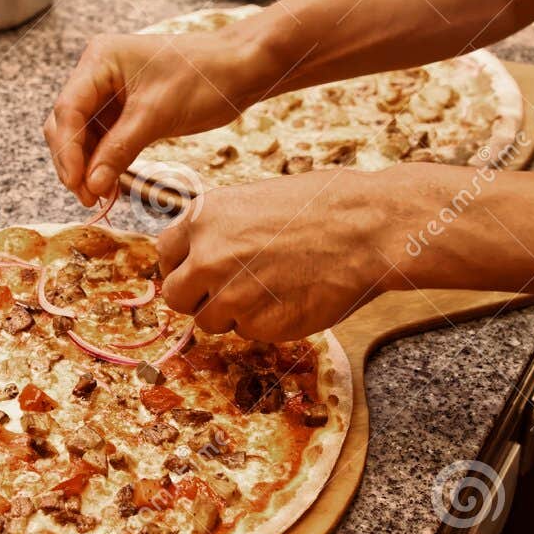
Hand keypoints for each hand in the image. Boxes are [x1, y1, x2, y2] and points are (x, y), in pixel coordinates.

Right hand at [44, 29, 266, 205]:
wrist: (240, 70)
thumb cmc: (204, 77)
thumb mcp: (157, 114)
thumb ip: (119, 149)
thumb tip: (91, 184)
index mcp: (100, 60)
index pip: (68, 109)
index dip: (67, 150)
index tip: (75, 183)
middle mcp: (97, 73)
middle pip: (67, 123)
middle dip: (73, 161)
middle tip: (87, 197)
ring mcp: (108, 92)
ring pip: (81, 136)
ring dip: (86, 167)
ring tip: (99, 196)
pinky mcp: (123, 111)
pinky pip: (101, 141)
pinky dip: (102, 163)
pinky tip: (108, 185)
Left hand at [157, 172, 400, 342]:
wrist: (368, 228)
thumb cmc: (321, 206)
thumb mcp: (254, 201)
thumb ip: (219, 230)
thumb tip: (196, 256)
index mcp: (203, 217)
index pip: (165, 254)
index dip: (183, 266)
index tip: (199, 271)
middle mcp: (207, 257)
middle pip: (176, 296)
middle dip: (198, 297)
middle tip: (230, 290)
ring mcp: (230, 295)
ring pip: (209, 321)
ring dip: (233, 313)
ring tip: (273, 289)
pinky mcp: (257, 325)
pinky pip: (246, 333)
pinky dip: (263, 324)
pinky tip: (291, 299)